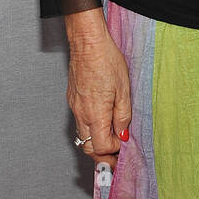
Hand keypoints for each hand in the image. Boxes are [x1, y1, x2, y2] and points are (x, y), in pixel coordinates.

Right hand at [66, 10, 131, 171]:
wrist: (87, 43)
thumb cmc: (107, 60)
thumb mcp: (124, 88)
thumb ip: (123, 115)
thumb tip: (123, 135)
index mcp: (95, 113)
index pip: (101, 146)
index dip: (114, 150)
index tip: (125, 148)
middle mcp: (81, 113)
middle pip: (88, 147)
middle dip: (103, 155)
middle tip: (117, 155)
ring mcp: (75, 107)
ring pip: (83, 136)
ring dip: (96, 143)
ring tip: (112, 141)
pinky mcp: (73, 100)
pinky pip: (80, 123)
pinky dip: (90, 130)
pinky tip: (103, 123)